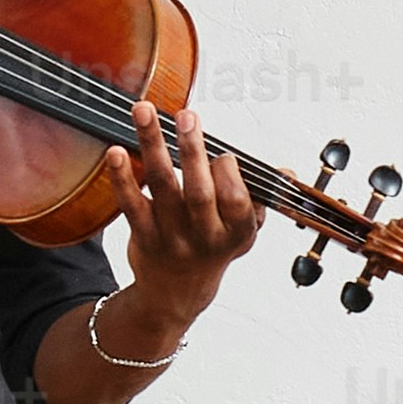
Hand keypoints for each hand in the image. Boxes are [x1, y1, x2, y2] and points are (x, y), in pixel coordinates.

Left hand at [116, 96, 256, 310]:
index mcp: (236, 233)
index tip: (221, 155)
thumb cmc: (212, 249)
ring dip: (153, 146)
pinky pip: (131, 204)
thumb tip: (285, 171)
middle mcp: (205, 237)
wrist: (176, 292)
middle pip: (199, 191)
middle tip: (187, 115)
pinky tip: (116, 151)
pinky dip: (122, 177)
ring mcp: (172, 237)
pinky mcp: (143, 236)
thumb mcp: (244, 231)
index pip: (236, 199)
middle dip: (193, 150)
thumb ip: (261, 198)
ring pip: (163, 187)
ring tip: (144, 111)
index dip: (229, 172)